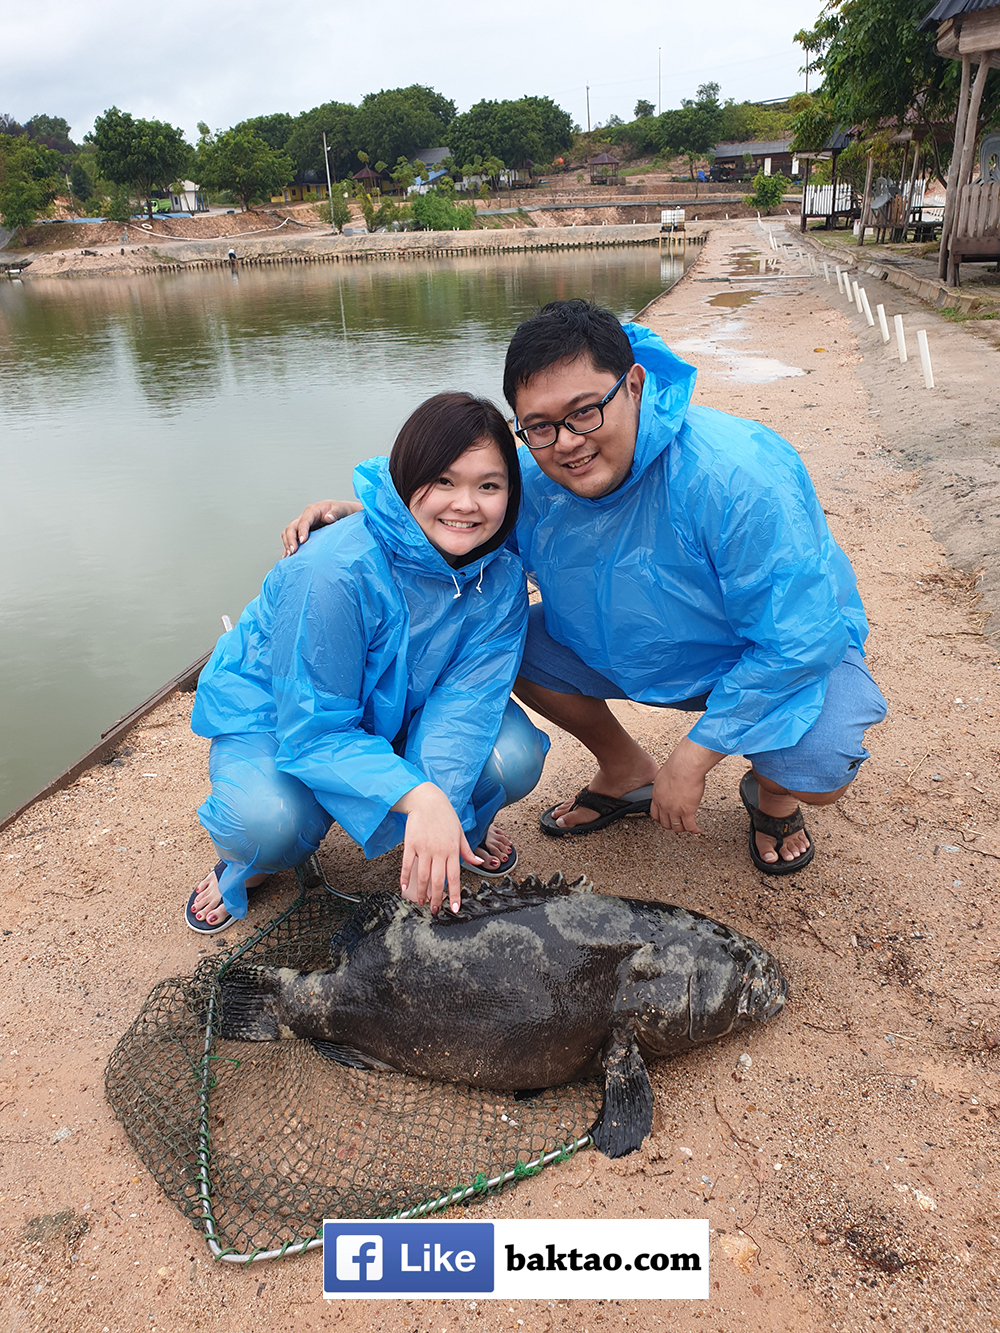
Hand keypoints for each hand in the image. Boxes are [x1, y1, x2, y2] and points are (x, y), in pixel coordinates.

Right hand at [280, 499, 361, 556]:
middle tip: (293, 551)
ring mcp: (302, 526)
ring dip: (287, 544)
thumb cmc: (341, 511)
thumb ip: (335, 513)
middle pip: (292, 527)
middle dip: (290, 539)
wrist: (343, 514)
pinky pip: (291, 539)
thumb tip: (328, 517)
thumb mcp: (340, 509)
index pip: (304, 520)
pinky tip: (287, 556)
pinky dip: (287, 547)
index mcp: (313, 511)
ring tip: (290, 555)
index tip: (303, 541)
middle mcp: (304, 518)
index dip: (302, 530)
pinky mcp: (302, 533)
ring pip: (288, 533)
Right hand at [392, 782, 480, 914]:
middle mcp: (439, 851)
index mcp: (452, 850)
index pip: (455, 876)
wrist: (427, 800)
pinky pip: (407, 864)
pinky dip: (405, 877)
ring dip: (422, 891)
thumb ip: (467, 850)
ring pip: (423, 875)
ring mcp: (424, 848)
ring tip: (421, 902)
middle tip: (435, 910)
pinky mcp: (411, 844)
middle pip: (438, 880)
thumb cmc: (445, 816)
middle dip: (437, 898)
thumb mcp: (460, 832)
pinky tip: (404, 887)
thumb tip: (478, 863)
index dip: (455, 894)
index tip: (454, 908)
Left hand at [649, 736, 723, 835]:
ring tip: (689, 828)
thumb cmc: (676, 766)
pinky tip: (698, 830)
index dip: (661, 819)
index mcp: (657, 796)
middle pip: (665, 823)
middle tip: (677, 825)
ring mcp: (675, 810)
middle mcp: (664, 805)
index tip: (666, 819)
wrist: (684, 767)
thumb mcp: (663, 775)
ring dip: (683, 829)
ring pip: (677, 827)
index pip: (655, 814)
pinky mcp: (687, 811)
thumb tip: (669, 781)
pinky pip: (690, 826)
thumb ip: (664, 782)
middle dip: (671, 826)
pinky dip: (694, 830)